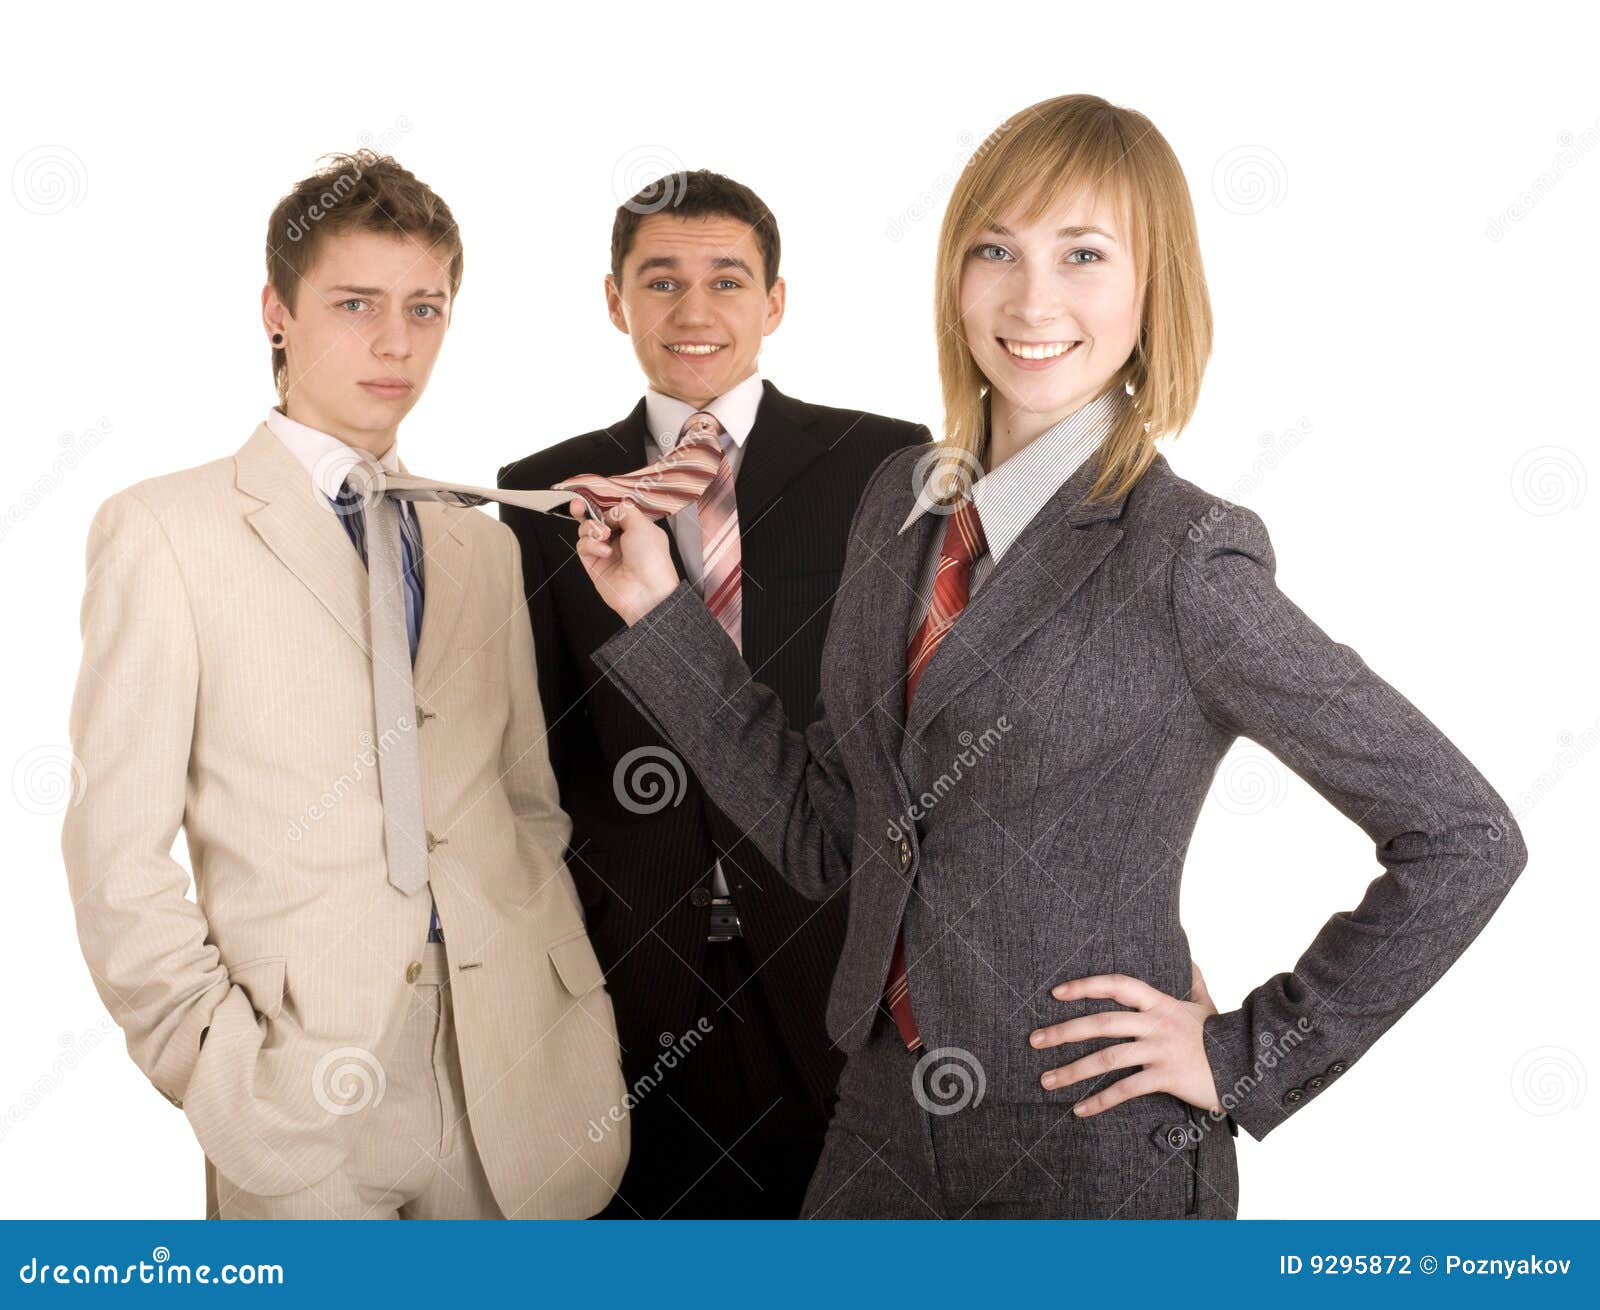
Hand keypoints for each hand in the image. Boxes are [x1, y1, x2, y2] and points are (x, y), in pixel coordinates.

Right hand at [571, 498, 678, 625]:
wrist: (646, 592)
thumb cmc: (652, 561)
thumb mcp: (643, 525)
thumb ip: (623, 511)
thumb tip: (609, 511)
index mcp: (636, 529)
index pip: (612, 512)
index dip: (601, 505)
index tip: (591, 498)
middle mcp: (620, 540)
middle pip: (595, 519)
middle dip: (586, 511)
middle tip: (579, 505)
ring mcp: (606, 552)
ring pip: (586, 531)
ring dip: (591, 529)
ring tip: (603, 536)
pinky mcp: (594, 564)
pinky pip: (583, 546)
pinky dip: (590, 545)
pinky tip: (604, 551)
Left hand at [1029, 962, 1221, 1117]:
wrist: (1251, 1065)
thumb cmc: (1223, 1035)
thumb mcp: (1206, 1004)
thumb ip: (1193, 980)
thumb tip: (1188, 955)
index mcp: (1160, 1003)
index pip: (1116, 985)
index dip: (1085, 986)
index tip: (1056, 993)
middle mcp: (1156, 1023)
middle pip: (1101, 1023)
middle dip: (1063, 1031)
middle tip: (1034, 1040)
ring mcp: (1161, 1050)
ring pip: (1108, 1058)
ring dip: (1073, 1070)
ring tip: (1046, 1080)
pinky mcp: (1167, 1077)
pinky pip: (1126, 1090)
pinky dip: (1100, 1101)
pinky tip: (1079, 1111)